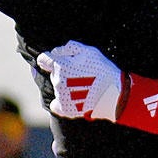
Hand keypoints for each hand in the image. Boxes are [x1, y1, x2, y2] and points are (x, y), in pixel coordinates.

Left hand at [36, 41, 157, 131]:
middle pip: (54, 74)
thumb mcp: (89, 51)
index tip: (55, 60)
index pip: (43, 60)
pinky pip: (56, 105)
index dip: (48, 58)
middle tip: (80, 74)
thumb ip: (70, 48)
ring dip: (66, 86)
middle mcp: (58, 81)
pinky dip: (62, 102)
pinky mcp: (65, 109)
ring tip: (83, 87)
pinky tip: (74, 99)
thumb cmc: (102, 70)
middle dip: (63, 72)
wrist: (113, 94)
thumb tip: (56, 51)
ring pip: (58, 88)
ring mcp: (61, 96)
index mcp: (61, 66)